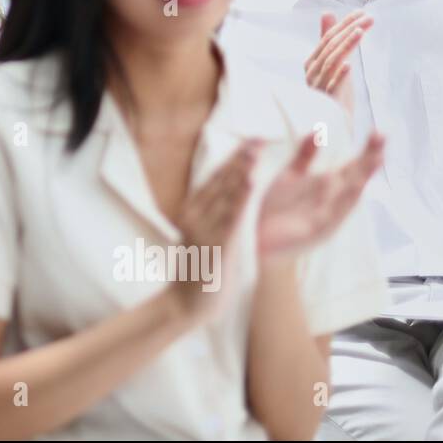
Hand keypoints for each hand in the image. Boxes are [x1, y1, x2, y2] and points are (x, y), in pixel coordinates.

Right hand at [169, 140, 261, 322]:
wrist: (184, 305)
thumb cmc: (198, 272)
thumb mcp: (200, 237)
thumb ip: (210, 216)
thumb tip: (224, 197)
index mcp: (192, 212)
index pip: (214, 179)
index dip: (234, 159)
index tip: (251, 141)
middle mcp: (195, 216)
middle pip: (220, 181)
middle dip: (241, 158)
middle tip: (258, 137)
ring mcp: (204, 229)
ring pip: (225, 194)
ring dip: (241, 170)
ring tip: (256, 150)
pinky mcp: (216, 244)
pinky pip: (231, 216)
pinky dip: (241, 196)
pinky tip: (252, 181)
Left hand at [257, 131, 384, 263]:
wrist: (260, 242)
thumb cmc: (278, 208)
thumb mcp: (291, 176)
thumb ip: (305, 155)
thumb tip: (317, 130)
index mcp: (327, 185)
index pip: (351, 164)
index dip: (366, 149)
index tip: (378, 132)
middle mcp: (333, 199)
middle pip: (355, 175)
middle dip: (369, 158)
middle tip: (383, 136)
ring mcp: (329, 215)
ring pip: (350, 193)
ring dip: (363, 176)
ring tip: (377, 158)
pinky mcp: (318, 230)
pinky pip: (334, 213)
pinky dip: (344, 200)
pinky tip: (355, 187)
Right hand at [304, 11, 371, 118]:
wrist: (332, 125)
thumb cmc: (332, 91)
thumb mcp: (331, 63)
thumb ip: (327, 39)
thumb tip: (327, 13)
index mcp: (312, 63)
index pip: (328, 38)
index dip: (343, 24)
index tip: (361, 12)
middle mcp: (313, 73)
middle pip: (330, 47)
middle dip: (349, 30)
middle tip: (368, 18)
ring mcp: (320, 87)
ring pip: (332, 62)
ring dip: (346, 46)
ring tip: (360, 32)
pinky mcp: (329, 101)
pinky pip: (333, 87)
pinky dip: (340, 76)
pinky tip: (349, 65)